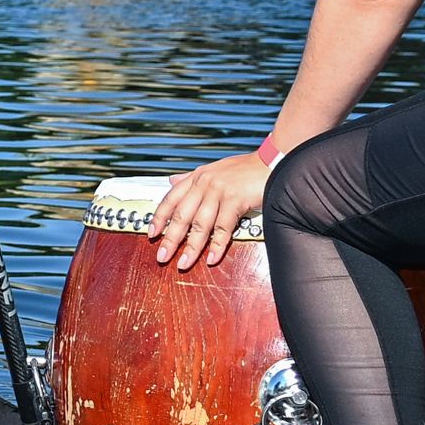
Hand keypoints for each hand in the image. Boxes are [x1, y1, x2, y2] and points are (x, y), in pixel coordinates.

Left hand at [149, 151, 269, 270]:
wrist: (272, 161)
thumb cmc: (244, 169)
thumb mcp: (213, 169)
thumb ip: (191, 178)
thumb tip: (171, 180)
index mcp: (196, 177)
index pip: (171, 199)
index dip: (160, 218)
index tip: (152, 234)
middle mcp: (204, 184)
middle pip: (182, 215)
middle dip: (171, 238)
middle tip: (162, 256)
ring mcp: (219, 191)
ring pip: (200, 224)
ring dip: (191, 247)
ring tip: (184, 263)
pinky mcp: (235, 200)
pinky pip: (223, 228)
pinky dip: (217, 245)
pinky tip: (212, 258)